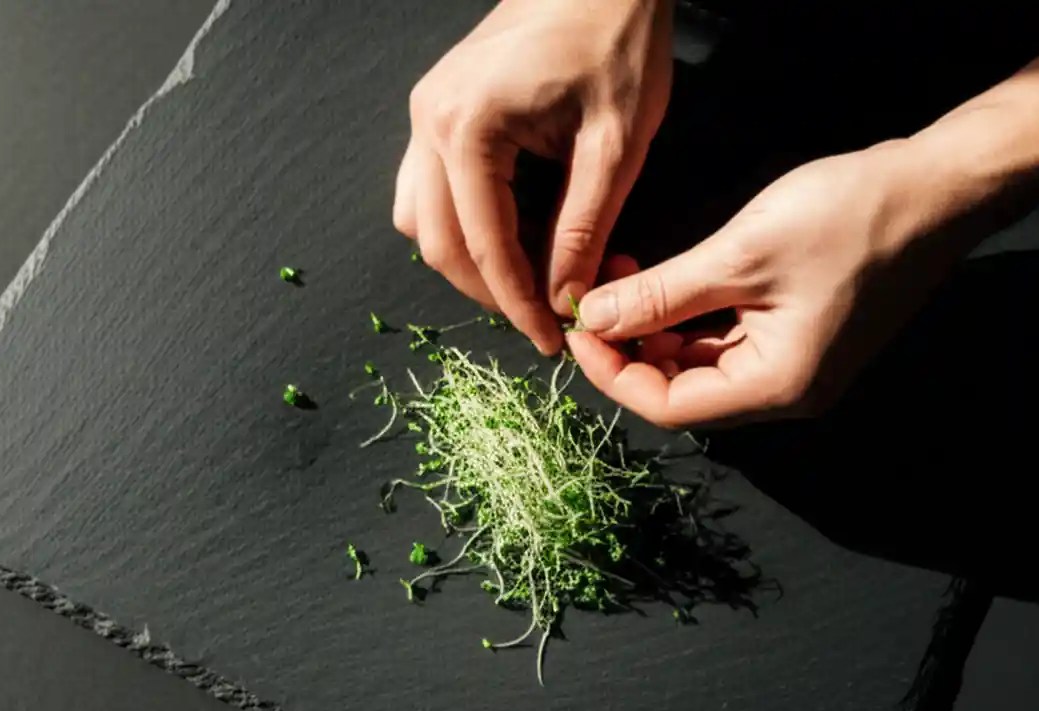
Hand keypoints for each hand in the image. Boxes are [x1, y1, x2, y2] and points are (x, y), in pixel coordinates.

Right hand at [393, 0, 673, 354]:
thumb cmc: (616, 42)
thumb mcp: (613, 145)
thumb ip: (583, 228)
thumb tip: (565, 298)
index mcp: (468, 129)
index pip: (483, 246)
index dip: (518, 304)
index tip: (551, 340)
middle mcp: (430, 123)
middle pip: (437, 242)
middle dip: (489, 291)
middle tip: (543, 317)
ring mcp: (427, 113)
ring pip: (422, 218)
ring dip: (469, 259)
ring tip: (529, 276)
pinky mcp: (440, 109)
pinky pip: (429, 186)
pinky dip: (463, 222)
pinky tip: (512, 228)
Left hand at [566, 142, 972, 428]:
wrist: (938, 188)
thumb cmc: (846, 219)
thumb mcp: (738, 257)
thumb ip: (658, 295)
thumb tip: (591, 319)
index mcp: (775, 387)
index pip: (667, 406)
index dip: (611, 372)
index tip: (576, 325)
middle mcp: (786, 391)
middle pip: (682, 391)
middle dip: (629, 347)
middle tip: (595, 294)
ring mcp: (797, 365)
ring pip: (702, 364)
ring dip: (656, 327)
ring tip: (623, 274)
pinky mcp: (801, 335)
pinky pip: (728, 340)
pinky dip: (690, 315)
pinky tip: (663, 278)